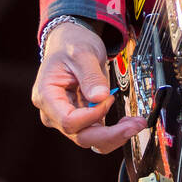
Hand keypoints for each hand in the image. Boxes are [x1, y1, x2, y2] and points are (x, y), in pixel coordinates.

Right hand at [31, 22, 146, 154]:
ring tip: (135, 123)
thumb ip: (91, 76)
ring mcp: (67, 118)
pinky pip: (96, 133)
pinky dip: (114, 132)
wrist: (71, 42)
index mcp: (46, 96)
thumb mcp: (82, 53)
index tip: (109, 99)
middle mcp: (53, 113)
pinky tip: (127, 122)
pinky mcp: (81, 119)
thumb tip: (101, 97)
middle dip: (109, 134)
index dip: (92, 115)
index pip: (68, 120)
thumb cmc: (71, 45)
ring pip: (90, 139)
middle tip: (134, 125)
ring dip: (114, 136)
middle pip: (80, 136)